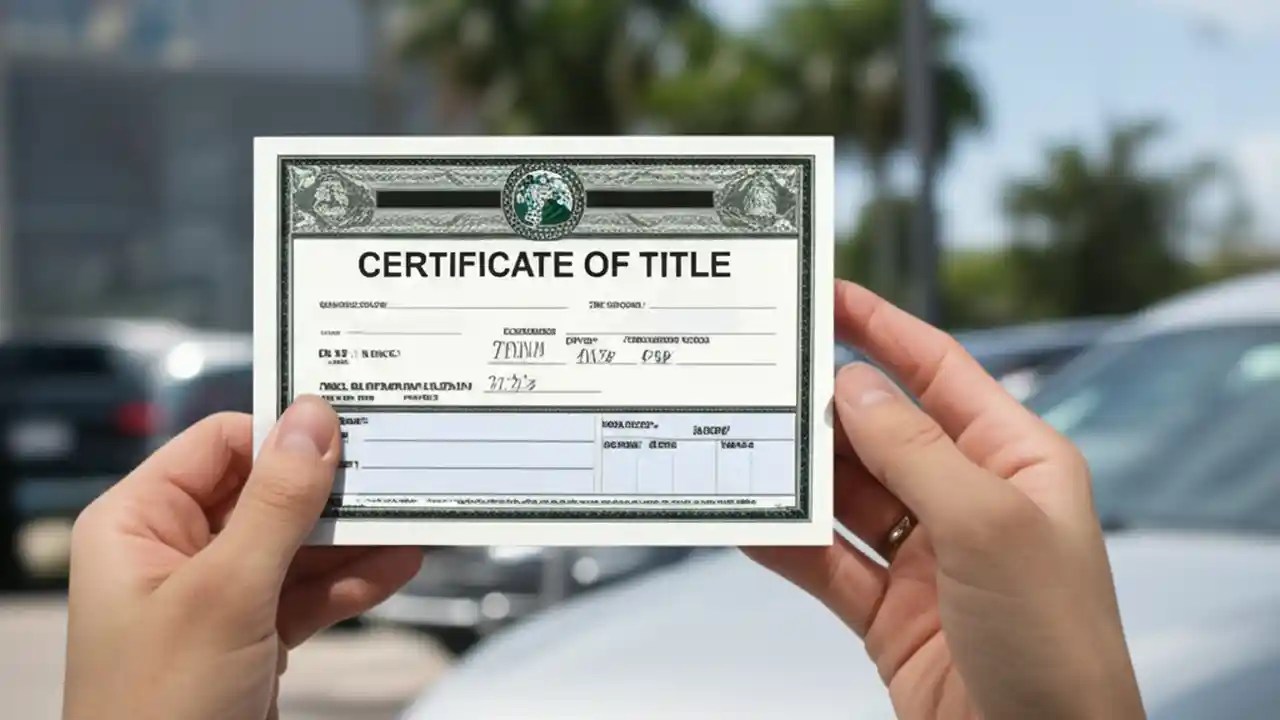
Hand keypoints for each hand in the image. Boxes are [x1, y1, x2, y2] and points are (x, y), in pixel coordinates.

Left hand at [63, 397, 421, 719]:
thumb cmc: (161, 703)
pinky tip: (395, 568)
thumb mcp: (226, 592)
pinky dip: (349, 581)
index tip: (351, 429)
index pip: (221, 445)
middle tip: (394, 476)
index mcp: (139, 523)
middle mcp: (173, 549)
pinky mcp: (250, 633)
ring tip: (411, 522)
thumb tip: (314, 419)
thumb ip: (276, 504)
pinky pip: (306, 591)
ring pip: (295, 544)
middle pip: (266, 493)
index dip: (284, 436)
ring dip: (351, 539)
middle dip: (330, 492)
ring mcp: (216, 594)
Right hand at [746, 281, 1143, 718]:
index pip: (941, 372)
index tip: (830, 295)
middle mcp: (971, 502)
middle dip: (826, 407)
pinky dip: (789, 543)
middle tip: (767, 378)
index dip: (884, 328)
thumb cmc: (1057, 649)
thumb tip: (854, 389)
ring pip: (847, 496)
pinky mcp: (890, 611)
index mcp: (1017, 462)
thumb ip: (916, 453)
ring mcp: (927, 558)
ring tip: (750, 447)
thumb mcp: (990, 528)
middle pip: (882, 431)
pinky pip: (827, 562)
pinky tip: (756, 523)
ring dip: (801, 477)